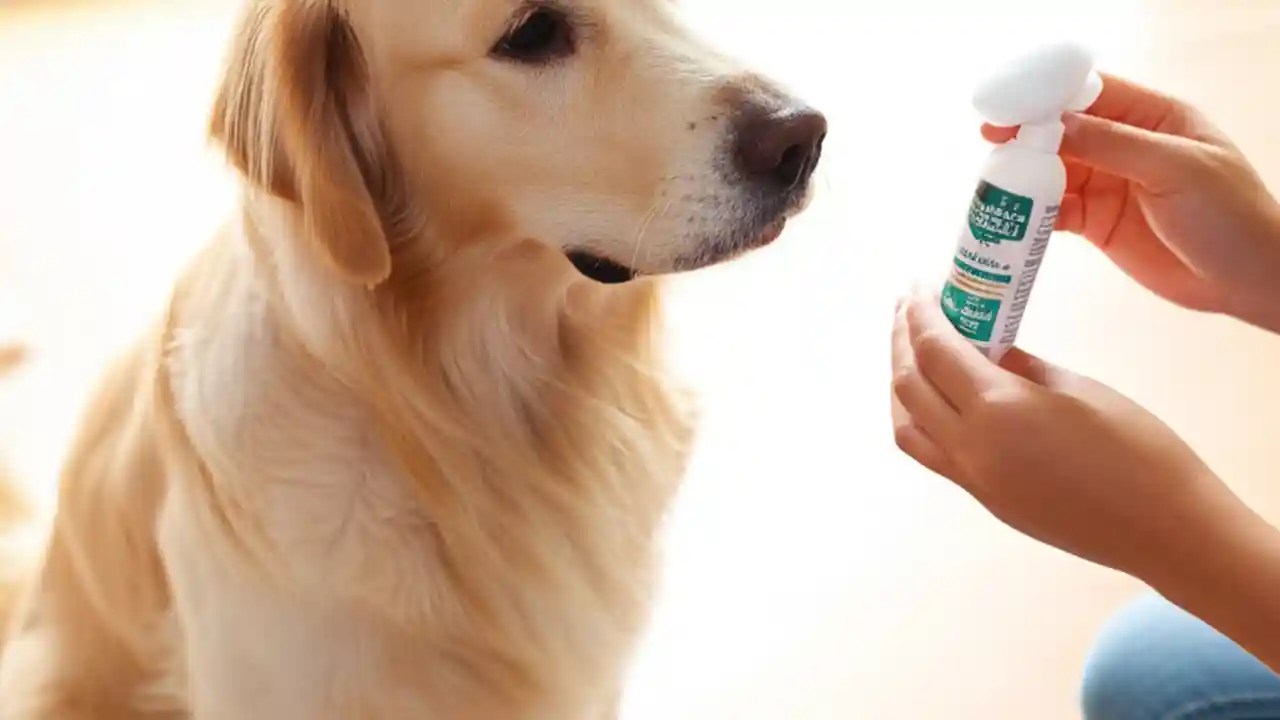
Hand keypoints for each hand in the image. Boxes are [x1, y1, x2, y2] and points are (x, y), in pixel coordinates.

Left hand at [890, 291, 1253, 580]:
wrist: (1167, 530)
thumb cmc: (1138, 449)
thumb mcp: (1077, 388)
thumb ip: (1019, 365)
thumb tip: (982, 345)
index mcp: (998, 409)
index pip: (934, 351)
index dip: (920, 313)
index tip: (918, 285)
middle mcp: (971, 448)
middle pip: (907, 386)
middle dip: (902, 340)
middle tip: (908, 306)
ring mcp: (973, 480)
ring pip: (907, 426)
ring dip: (901, 384)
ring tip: (910, 348)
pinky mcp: (985, 500)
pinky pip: (931, 453)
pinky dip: (920, 418)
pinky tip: (936, 396)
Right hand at [983, 74, 1279, 332]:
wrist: (1246, 280)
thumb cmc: (1228, 215)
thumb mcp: (1175, 168)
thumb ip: (1113, 145)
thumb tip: (1053, 125)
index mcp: (1153, 118)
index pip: (1091, 95)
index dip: (1048, 98)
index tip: (1012, 108)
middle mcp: (1125, 146)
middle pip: (1064, 132)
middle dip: (1027, 137)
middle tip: (991, 144)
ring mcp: (1109, 184)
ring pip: (1053, 171)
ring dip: (1025, 177)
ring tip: (994, 184)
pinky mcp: (1097, 222)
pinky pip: (1055, 211)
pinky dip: (1031, 214)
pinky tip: (1012, 217)